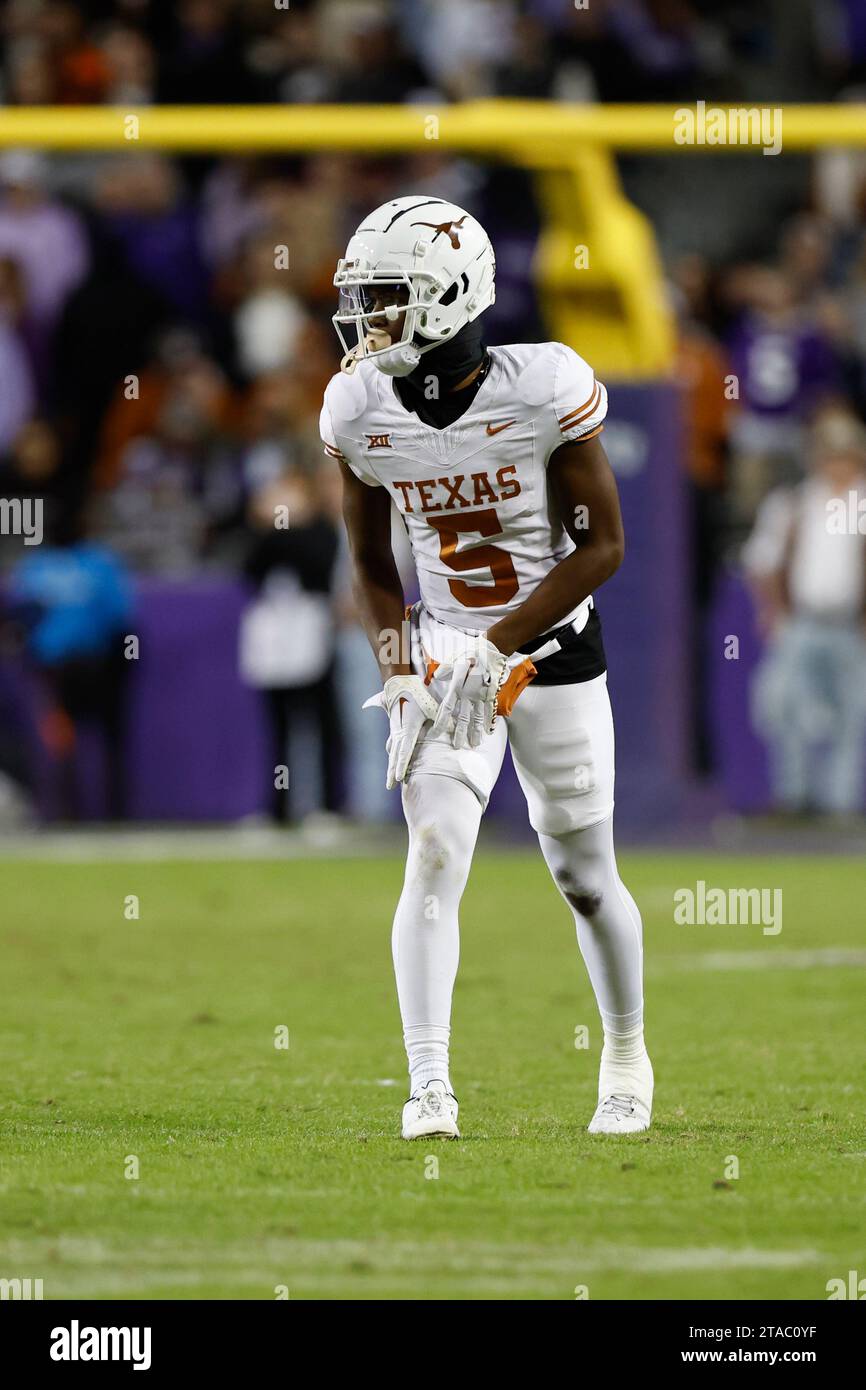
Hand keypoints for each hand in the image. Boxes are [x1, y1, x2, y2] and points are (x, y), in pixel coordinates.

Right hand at [363, 674, 439, 788]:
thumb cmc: (421, 692)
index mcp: (409, 727)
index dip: (402, 765)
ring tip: (390, 779)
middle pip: (395, 755)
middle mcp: (400, 730)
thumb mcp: (433, 705)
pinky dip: (393, 754)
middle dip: (392, 771)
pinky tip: (392, 760)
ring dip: (392, 765)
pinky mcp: (396, 726)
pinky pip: (394, 743)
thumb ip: (442, 718)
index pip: (405, 750)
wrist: (401, 680)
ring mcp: (396, 728)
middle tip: (390, 787)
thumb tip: (453, 727)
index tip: (398, 778)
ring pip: (393, 750)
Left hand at [430, 637, 506, 749]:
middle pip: (462, 717)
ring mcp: (481, 696)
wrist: (490, 649)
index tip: (436, 733)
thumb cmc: (469, 654)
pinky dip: (490, 722)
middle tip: (456, 747)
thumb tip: (435, 677)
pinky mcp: (491, 694)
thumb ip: (445, 671)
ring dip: (475, 732)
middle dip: (459, 733)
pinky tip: (490, 732)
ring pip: (477, 717)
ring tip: (474, 744)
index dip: (441, 721)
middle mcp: (468, 694)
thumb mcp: (453, 660)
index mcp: (457, 686)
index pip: (447, 707)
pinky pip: (490, 711)